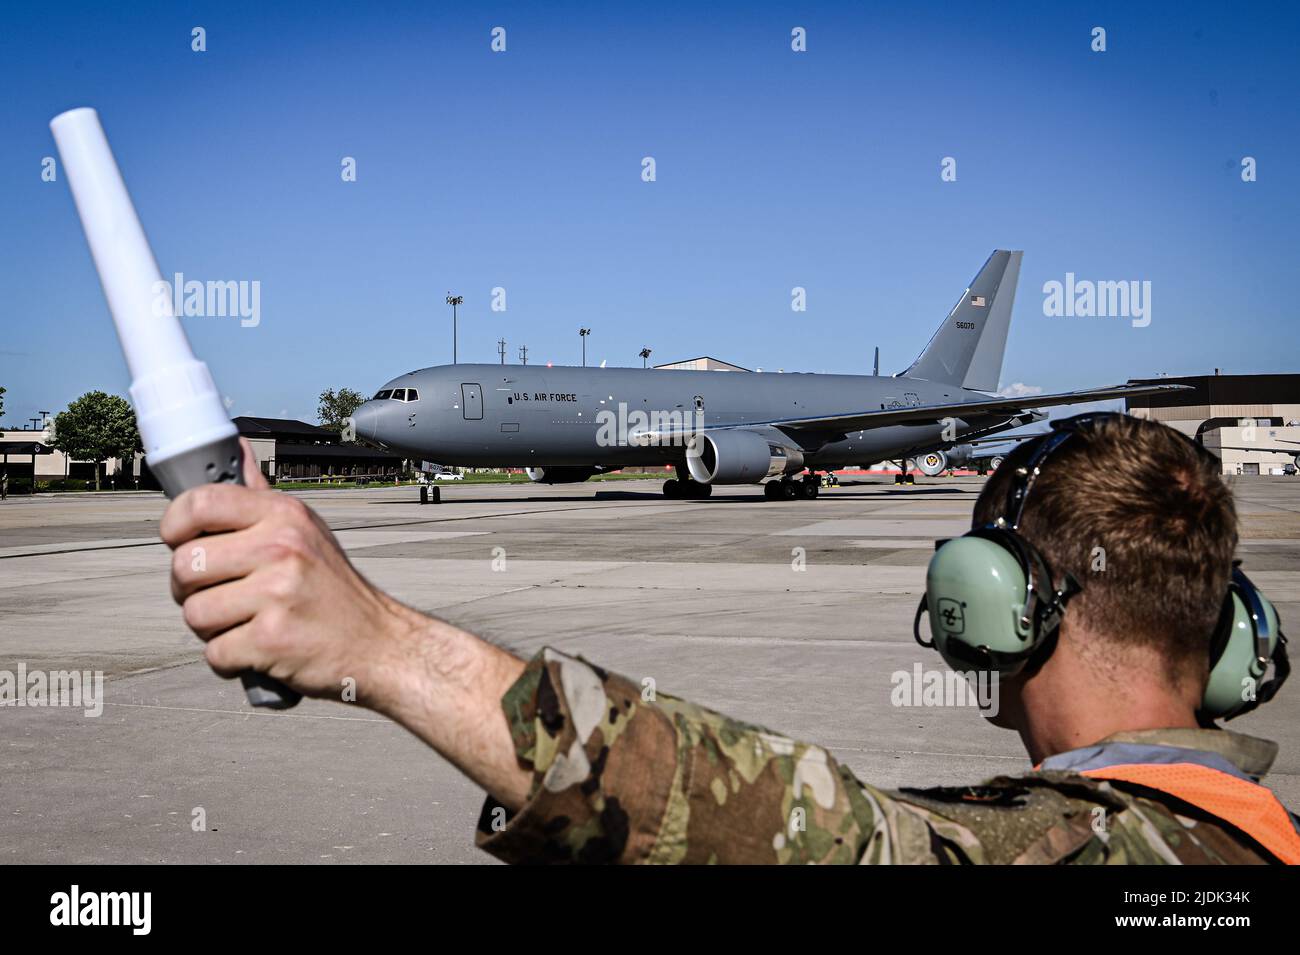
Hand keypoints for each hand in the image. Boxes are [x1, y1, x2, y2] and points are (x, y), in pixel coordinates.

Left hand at [160, 439, 529, 806]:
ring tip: (247, 623)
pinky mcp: (272, 641)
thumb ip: (261, 496)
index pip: (199, 502)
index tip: (179, 541)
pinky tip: (259, 649)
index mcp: (284, 516)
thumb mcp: (306, 531)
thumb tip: (234, 449)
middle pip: (184, 565)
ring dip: (211, 628)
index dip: (174, 525)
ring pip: (194, 614)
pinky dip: (231, 660)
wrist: (380, 644)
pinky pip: (215, 652)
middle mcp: (281, 548)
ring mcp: (277, 595)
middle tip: (222, 595)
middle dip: (190, 590)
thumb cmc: (334, 589)